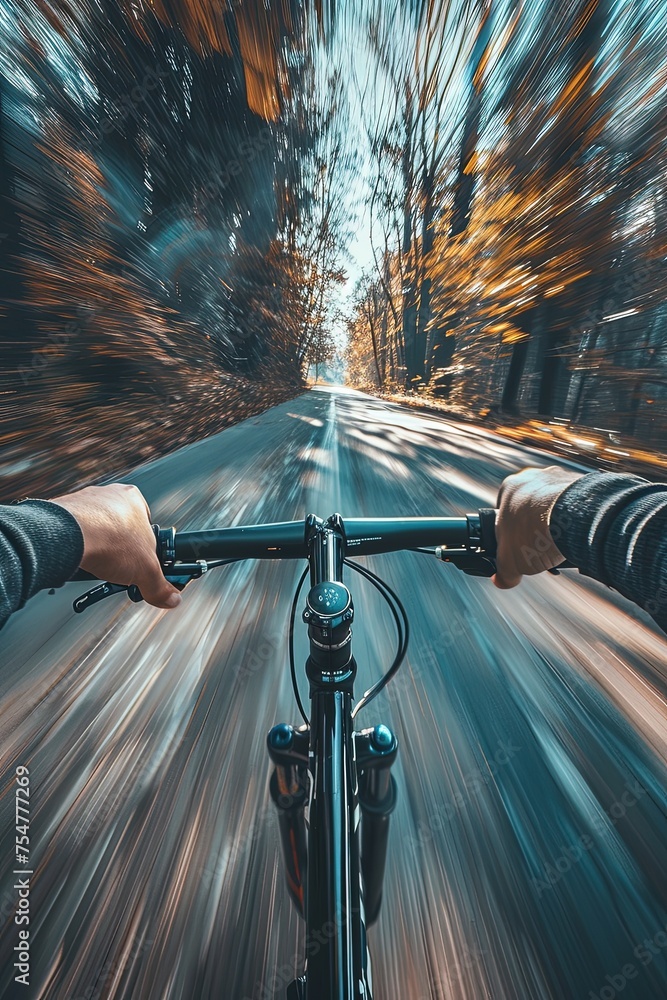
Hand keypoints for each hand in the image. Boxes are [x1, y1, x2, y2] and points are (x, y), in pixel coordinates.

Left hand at [51, 483, 181, 609]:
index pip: (147, 525)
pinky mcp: (62, 512)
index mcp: (134, 499)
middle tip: (120, 569)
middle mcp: (109, 495)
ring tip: (98, 567)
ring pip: (96, 530)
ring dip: (98, 548)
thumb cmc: (107, 538)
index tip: (143, 563)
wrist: (66, 536)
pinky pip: (73, 532)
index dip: (147, 548)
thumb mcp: (146, 571)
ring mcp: (83, 501)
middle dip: (120, 550)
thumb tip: (171, 598)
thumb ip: (160, 586)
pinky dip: (77, 547)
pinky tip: (80, 561)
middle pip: (120, 528)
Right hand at [493, 466, 582, 588]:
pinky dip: (577, 522)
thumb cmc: (535, 531)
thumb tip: (502, 580)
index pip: (504, 513)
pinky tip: (578, 539)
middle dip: (536, 531)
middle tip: (541, 551)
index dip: (510, 535)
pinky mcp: (583, 484)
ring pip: (556, 507)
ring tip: (562, 548)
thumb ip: (504, 572)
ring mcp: (560, 478)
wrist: (572, 517)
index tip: (517, 549)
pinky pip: (577, 506)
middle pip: (532, 510)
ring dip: (558, 527)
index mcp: (509, 489)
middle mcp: (534, 478)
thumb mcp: (510, 562)